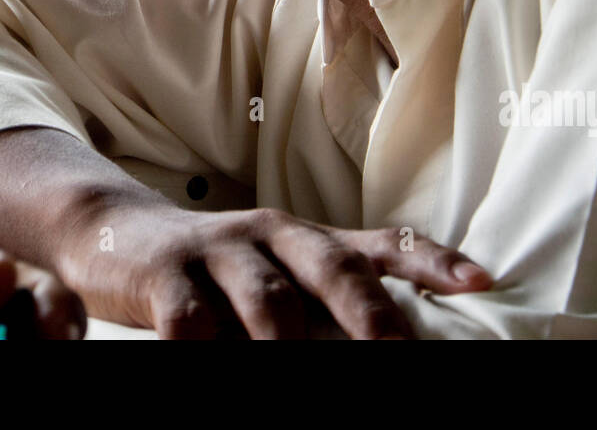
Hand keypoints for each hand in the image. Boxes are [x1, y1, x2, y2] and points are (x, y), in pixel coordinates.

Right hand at [53, 201, 492, 338]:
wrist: (116, 231)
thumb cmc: (215, 266)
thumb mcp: (278, 269)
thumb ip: (330, 292)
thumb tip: (397, 337)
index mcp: (308, 239)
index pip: (382, 244)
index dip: (433, 262)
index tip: (480, 282)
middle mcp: (271, 236)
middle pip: (330, 267)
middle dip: (369, 311)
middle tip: (396, 350)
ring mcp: (218, 252)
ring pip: (267, 297)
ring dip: (288, 340)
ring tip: (297, 366)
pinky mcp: (166, 273)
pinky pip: (190, 319)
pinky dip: (206, 348)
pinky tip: (212, 363)